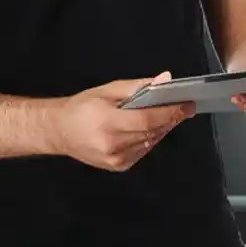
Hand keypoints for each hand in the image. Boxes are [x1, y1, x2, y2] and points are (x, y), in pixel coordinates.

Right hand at [47, 71, 195, 171]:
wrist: (60, 131)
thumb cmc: (82, 107)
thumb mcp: (107, 90)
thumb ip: (137, 87)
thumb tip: (164, 80)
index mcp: (107, 122)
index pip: (147, 119)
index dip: (169, 112)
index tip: (186, 104)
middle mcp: (112, 144)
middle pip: (152, 131)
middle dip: (170, 119)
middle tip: (183, 107)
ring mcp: (116, 159)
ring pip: (151, 142)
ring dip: (162, 128)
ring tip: (168, 114)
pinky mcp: (119, 166)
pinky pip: (143, 150)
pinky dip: (150, 138)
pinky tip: (149, 127)